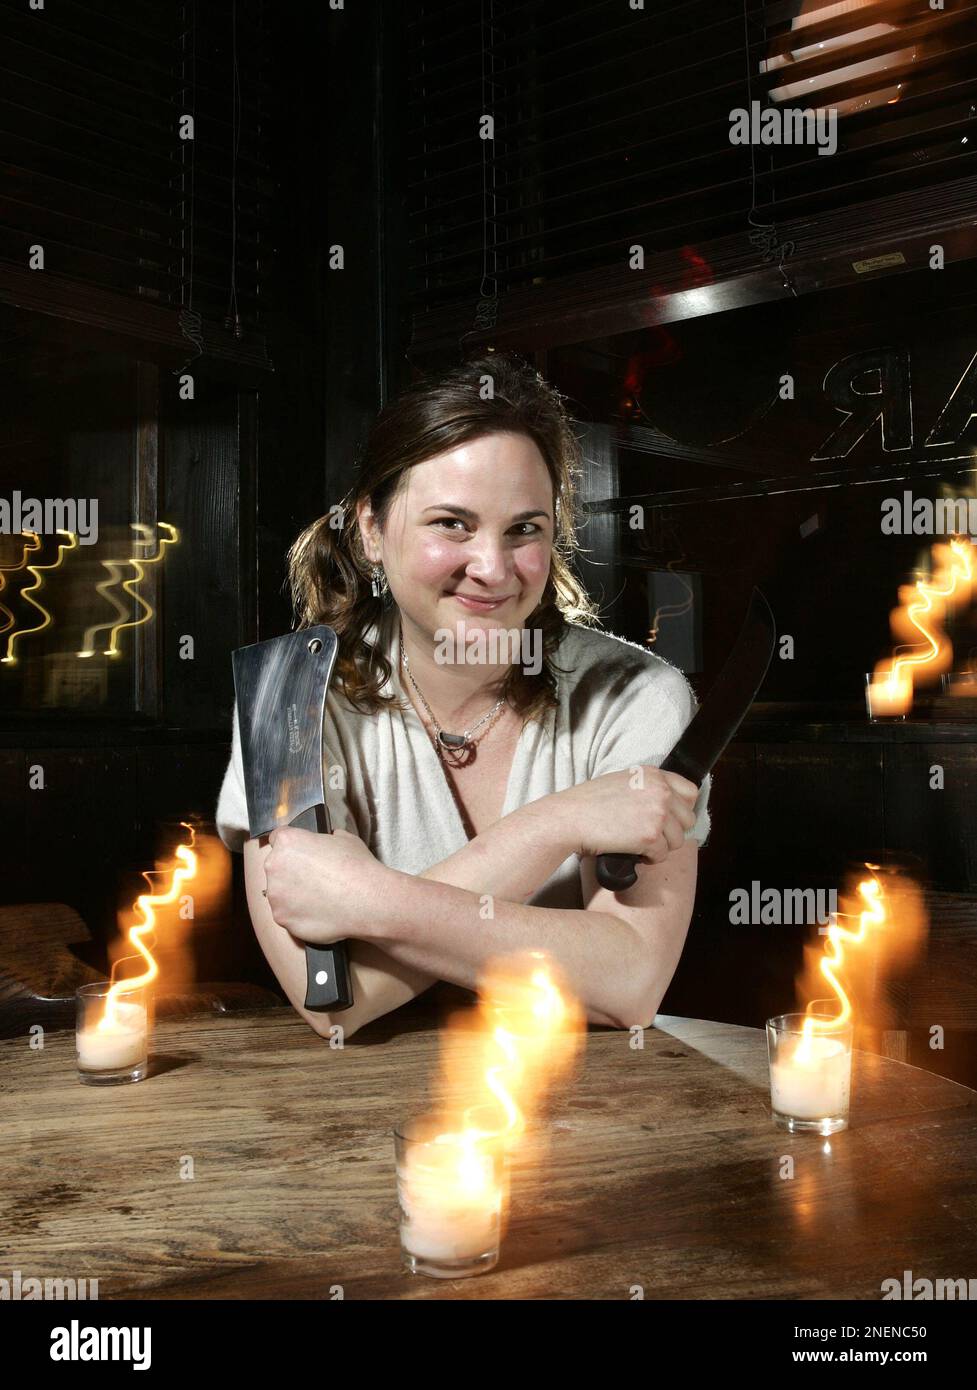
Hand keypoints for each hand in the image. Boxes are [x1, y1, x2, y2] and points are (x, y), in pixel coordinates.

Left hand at [263, 826, 386, 943]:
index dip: (292, 846)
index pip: (278, 838)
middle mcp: (274, 865)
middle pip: (276, 866)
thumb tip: (328, 841)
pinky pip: (286, 914)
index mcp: (288, 842)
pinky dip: (298, 914)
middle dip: (291, 871)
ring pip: (280, 892)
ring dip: (293, 894)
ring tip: (318, 898)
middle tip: (314, 878)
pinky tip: (318, 912)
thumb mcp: (344, 838)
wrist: (367, 900)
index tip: (301, 854)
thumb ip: (326, 839)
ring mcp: (275, 894)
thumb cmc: (357, 867)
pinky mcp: (281, 917)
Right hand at [554, 766, 699, 864]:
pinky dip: (649, 859)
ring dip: (660, 847)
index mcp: (654, 774)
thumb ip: (648, 787)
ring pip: (678, 840)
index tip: (668, 819)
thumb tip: (666, 804)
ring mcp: (658, 812)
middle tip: (649, 835)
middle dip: (671, 832)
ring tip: (638, 844)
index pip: (690, 792)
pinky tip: (633, 851)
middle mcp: (661, 790)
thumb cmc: (589, 802)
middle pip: (688, 819)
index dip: (681, 809)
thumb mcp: (623, 781)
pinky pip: (662, 855)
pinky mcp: (651, 835)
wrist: (570, 818)